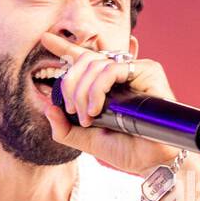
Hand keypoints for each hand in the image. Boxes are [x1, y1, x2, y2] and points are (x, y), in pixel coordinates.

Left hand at [39, 31, 178, 175]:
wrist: (152, 161)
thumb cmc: (128, 151)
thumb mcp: (87, 141)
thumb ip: (64, 128)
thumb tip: (48, 107)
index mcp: (107, 86)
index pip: (85, 59)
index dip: (66, 47)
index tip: (46, 39)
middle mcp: (120, 75)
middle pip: (84, 61)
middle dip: (69, 85)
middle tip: (70, 110)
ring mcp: (135, 70)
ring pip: (95, 64)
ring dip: (82, 92)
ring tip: (87, 116)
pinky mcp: (148, 71)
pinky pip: (112, 69)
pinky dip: (97, 87)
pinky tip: (96, 108)